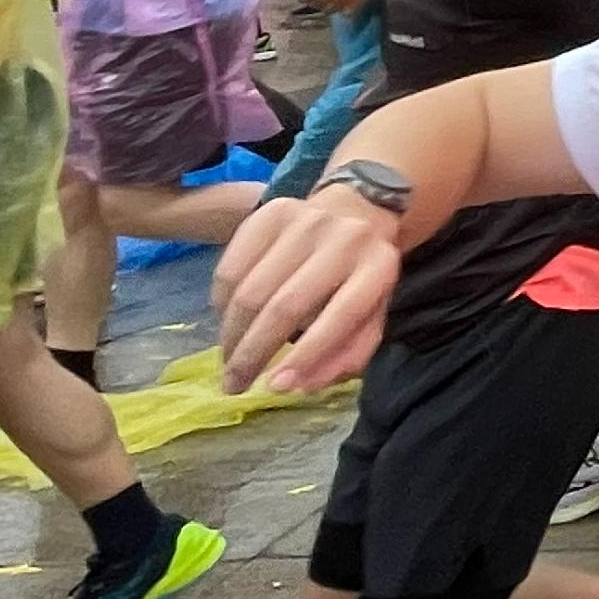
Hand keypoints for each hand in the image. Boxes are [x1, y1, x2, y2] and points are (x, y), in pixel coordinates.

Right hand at [212, 188, 403, 392]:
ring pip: (250, 289)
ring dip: (231, 334)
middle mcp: (344, 240)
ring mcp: (306, 221)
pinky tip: (226, 321)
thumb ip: (345, 354)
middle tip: (234, 384)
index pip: (340, 317)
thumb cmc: (362, 276)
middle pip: (285, 306)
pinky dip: (221, 303)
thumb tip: (299, 386)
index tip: (274, 388)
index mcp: (377, 268)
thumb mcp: (371, 315)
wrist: (357, 210)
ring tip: (228, 359)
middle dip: (252, 354)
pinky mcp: (271, 212)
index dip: (306, 356)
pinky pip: (230, 266)